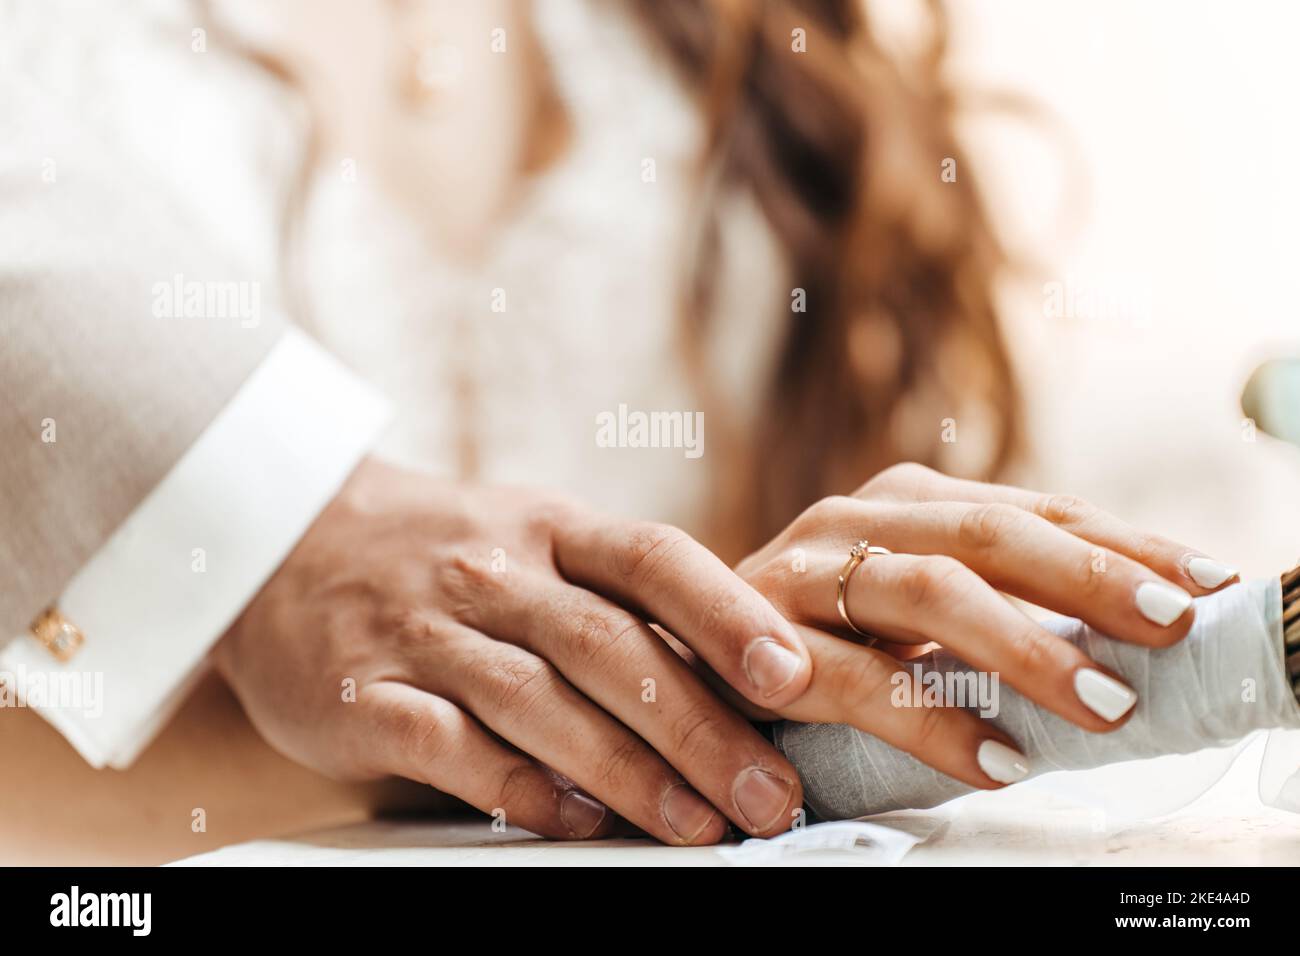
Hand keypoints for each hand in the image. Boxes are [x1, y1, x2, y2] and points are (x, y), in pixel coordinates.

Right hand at [214, 458, 810, 843]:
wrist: (286, 539)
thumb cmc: (446, 553)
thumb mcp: (535, 541)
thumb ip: (620, 600)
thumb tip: (741, 677)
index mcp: (550, 529)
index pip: (653, 560)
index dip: (728, 614)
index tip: (794, 674)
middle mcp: (492, 572)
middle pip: (609, 648)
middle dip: (700, 727)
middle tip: (767, 792)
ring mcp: (424, 631)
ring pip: (539, 703)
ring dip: (627, 770)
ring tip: (696, 825)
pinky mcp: (361, 692)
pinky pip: (448, 746)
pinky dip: (515, 786)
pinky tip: (570, 820)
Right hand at [735, 462, 1237, 788]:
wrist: (691, 649)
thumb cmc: (819, 634)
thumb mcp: (910, 604)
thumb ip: (995, 599)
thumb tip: (1130, 620)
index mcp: (904, 501)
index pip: (1030, 508)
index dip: (1119, 540)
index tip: (1203, 580)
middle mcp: (855, 519)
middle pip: (985, 534)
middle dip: (1087, 579)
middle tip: (1168, 628)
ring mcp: (803, 568)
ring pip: (925, 589)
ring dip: (1023, 646)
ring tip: (1102, 703)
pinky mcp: (758, 634)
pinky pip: (854, 676)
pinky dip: (930, 718)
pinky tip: (995, 758)